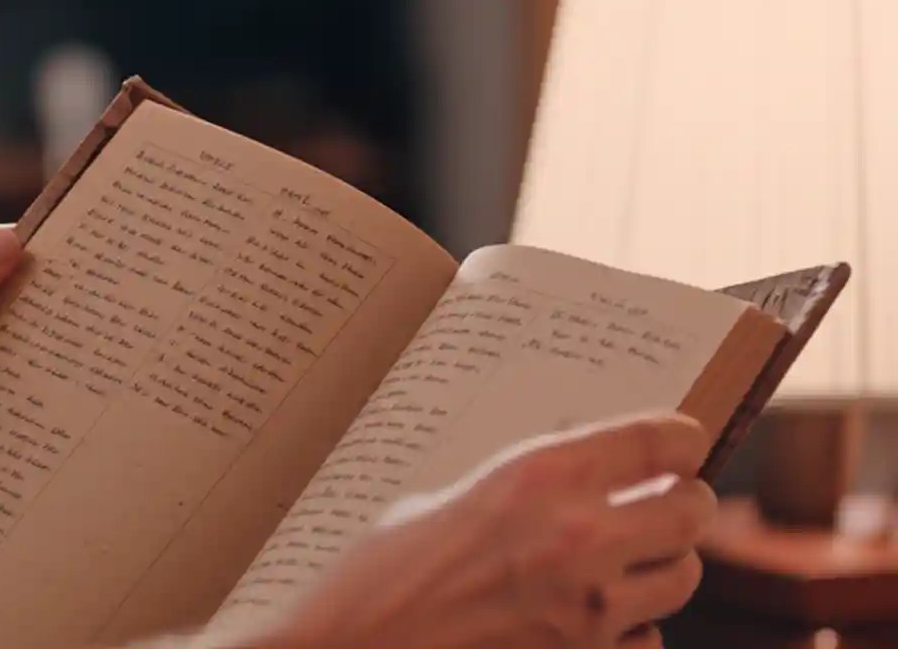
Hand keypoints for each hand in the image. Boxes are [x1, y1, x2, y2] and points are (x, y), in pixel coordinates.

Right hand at [265, 414, 716, 648]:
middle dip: (681, 505)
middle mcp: (575, 537)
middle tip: (662, 506)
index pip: (660, 439)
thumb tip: (582, 482)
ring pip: (682, 579)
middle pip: (692, 509)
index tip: (683, 447)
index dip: (682, 440)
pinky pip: (648, 643)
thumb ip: (523, 493)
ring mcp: (584, 611)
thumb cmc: (376, 574)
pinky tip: (591, 624)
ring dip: (659, 569)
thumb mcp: (446, 502)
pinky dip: (629, 633)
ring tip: (624, 566)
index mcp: (537, 476)